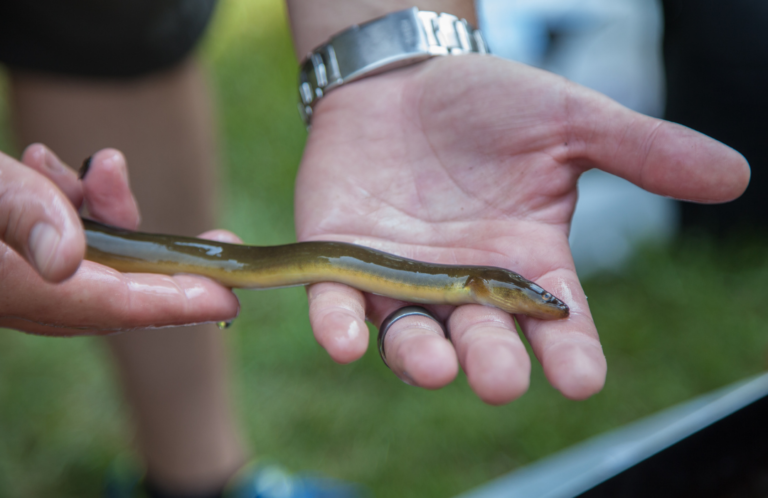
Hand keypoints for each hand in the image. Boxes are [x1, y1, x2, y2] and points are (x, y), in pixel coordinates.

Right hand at [0, 145, 239, 335]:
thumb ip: (18, 212)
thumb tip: (66, 261)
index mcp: (9, 288)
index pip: (113, 305)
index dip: (177, 303)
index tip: (229, 300)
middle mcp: (11, 295)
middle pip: (112, 292)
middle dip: (167, 261)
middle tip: (220, 238)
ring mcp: (9, 278)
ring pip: (85, 263)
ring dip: (108, 216)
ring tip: (107, 165)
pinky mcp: (6, 258)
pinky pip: (49, 245)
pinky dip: (66, 210)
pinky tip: (47, 165)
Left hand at [294, 55, 748, 403]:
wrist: (400, 79)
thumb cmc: (485, 102)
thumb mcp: (567, 121)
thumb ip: (640, 151)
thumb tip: (733, 175)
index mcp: (524, 261)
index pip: (555, 321)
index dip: (569, 353)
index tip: (582, 380)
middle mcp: (465, 284)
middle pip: (482, 339)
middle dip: (492, 361)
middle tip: (502, 379)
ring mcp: (402, 280)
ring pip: (411, 336)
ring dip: (419, 357)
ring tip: (434, 365)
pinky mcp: (344, 263)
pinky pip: (338, 305)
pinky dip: (339, 326)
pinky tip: (343, 342)